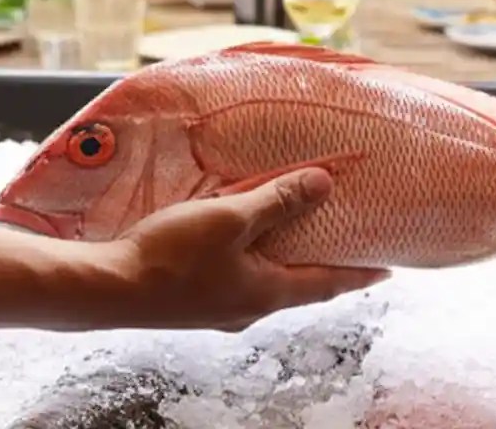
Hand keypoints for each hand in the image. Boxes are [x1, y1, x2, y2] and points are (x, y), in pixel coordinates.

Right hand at [104, 168, 389, 330]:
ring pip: (264, 284)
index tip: (387, 270)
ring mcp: (218, 310)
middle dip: (321, 269)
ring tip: (292, 242)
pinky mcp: (191, 302)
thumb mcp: (230, 218)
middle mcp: (248, 308)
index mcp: (267, 293)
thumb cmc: (170, 256)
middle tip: (342, 249)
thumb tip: (324, 184)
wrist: (107, 289)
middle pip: (298, 287)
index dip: (360, 275)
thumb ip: (277, 201)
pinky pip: (233, 280)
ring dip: (282, 263)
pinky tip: (233, 246)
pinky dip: (248, 262)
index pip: (328, 284)